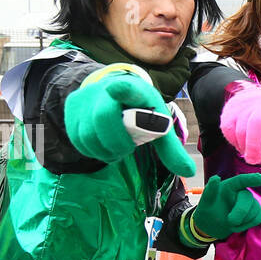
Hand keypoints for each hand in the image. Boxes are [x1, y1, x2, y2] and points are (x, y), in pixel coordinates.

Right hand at [65, 66, 194, 174]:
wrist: (113, 87)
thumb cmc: (141, 109)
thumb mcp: (157, 124)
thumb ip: (171, 148)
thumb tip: (189, 172)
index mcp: (134, 90)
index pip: (128, 88)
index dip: (122, 89)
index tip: (117, 88)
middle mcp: (106, 88)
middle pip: (103, 119)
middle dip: (116, 142)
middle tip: (126, 148)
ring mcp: (86, 96)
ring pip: (88, 133)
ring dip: (104, 149)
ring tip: (116, 148)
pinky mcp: (72, 106)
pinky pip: (77, 137)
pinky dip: (91, 148)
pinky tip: (103, 146)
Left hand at [191, 173, 260, 240]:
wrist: (213, 225)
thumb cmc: (209, 210)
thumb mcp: (205, 201)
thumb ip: (210, 190)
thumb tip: (215, 178)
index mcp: (230, 186)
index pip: (241, 180)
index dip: (252, 179)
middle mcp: (242, 192)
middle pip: (247, 198)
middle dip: (240, 211)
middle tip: (230, 221)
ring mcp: (251, 202)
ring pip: (254, 210)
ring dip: (241, 221)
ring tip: (230, 223)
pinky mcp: (257, 212)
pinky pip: (258, 218)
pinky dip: (247, 225)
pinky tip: (238, 225)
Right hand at [219, 84, 260, 162]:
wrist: (251, 97)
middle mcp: (259, 104)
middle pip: (254, 123)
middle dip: (254, 143)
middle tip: (254, 160)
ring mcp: (242, 108)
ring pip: (239, 130)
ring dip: (245, 145)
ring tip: (252, 151)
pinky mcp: (228, 113)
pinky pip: (228, 132)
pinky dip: (235, 142)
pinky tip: (242, 143)